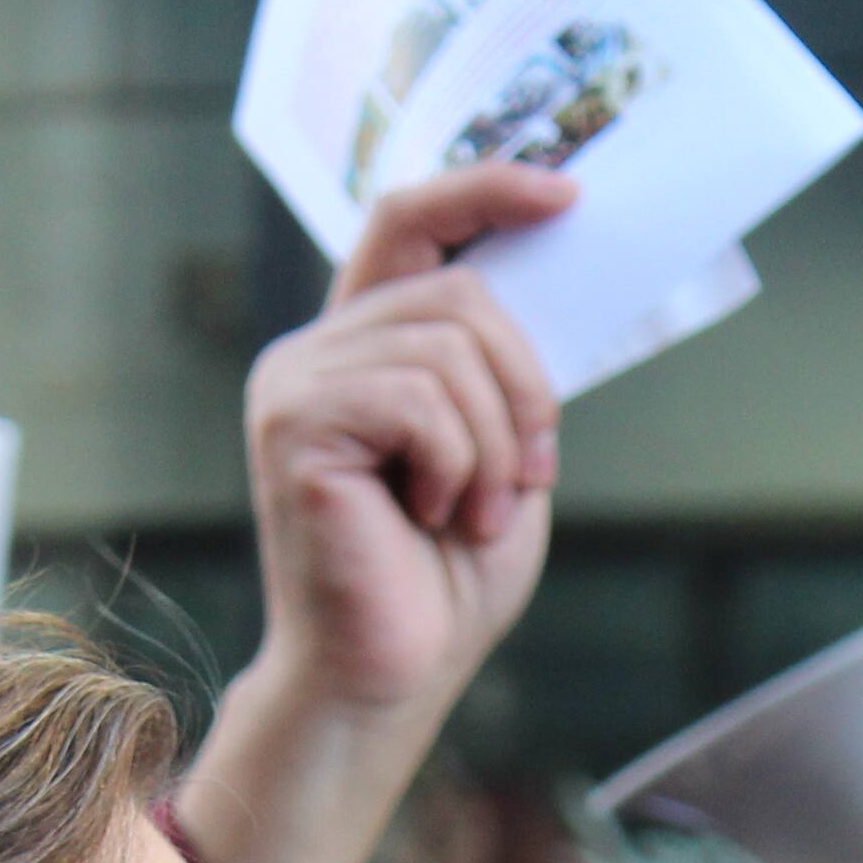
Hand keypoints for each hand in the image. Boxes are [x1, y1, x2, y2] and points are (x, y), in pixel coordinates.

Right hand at [169, 162, 574, 862]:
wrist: (392, 674)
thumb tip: (552, 268)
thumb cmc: (444, 576)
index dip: (487, 188)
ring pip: (449, 349)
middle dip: (526, 386)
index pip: (409, 220)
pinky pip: (419, 401)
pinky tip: (431, 518)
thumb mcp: (501, 447)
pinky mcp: (293, 426)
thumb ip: (501, 363)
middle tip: (527, 473)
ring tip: (472, 512)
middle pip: (460, 293)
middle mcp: (314, 351)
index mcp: (362, 345)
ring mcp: (294, 383)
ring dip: (497, 444)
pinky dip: (459, 466)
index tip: (569, 194)